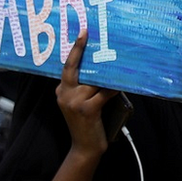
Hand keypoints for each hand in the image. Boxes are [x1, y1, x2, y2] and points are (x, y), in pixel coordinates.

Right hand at [56, 31, 117, 157]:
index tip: (83, 32)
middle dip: (85, 51)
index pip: (68, 66)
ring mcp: (73, 102)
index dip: (76, 48)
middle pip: (77, 68)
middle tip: (94, 36)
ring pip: (94, 82)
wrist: (85, 148)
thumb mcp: (82, 103)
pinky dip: (113, 89)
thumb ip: (86, 87)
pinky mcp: (86, 110)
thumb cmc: (89, 124)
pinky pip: (103, 93)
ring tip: (120, 69)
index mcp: (61, 90)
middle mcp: (63, 94)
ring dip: (108, 77)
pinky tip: (120, 86)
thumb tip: (106, 68)